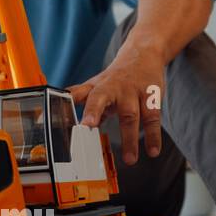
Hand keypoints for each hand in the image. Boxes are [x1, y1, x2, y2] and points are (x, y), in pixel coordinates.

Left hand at [68, 46, 166, 165]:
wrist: (143, 55)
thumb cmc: (115, 77)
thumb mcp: (94, 85)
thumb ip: (78, 99)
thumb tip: (61, 117)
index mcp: (98, 87)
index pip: (84, 95)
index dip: (79, 106)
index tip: (79, 122)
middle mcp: (114, 88)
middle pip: (104, 100)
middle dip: (96, 113)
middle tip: (89, 129)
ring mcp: (133, 92)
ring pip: (131, 116)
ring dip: (131, 139)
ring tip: (130, 160)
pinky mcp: (152, 97)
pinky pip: (153, 119)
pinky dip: (154, 136)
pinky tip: (153, 151)